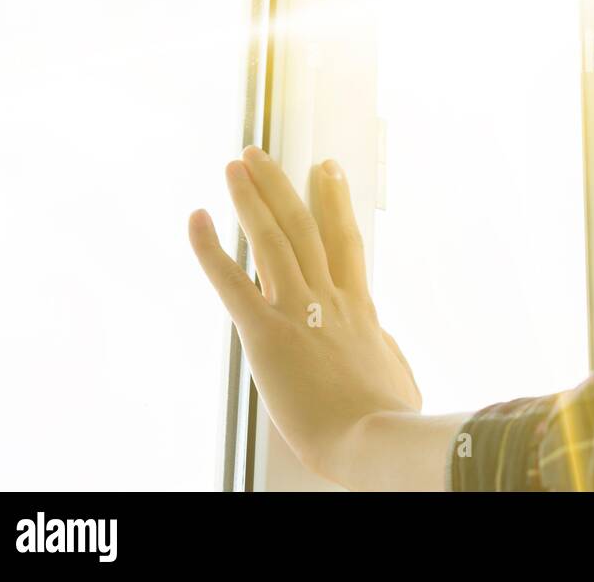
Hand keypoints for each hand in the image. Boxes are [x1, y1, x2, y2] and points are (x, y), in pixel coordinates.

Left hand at [188, 149, 420, 480]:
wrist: (375, 438)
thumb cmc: (391, 418)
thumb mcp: (396, 374)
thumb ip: (381, 351)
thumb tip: (379, 346)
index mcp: (360, 309)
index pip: (345, 241)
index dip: (334, 201)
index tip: (326, 170)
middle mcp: (330, 298)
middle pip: (305, 226)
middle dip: (281, 186)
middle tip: (262, 155)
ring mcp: (299, 310)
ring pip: (273, 239)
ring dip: (251, 198)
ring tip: (236, 165)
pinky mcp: (267, 332)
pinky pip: (232, 281)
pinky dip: (210, 247)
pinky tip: (197, 218)